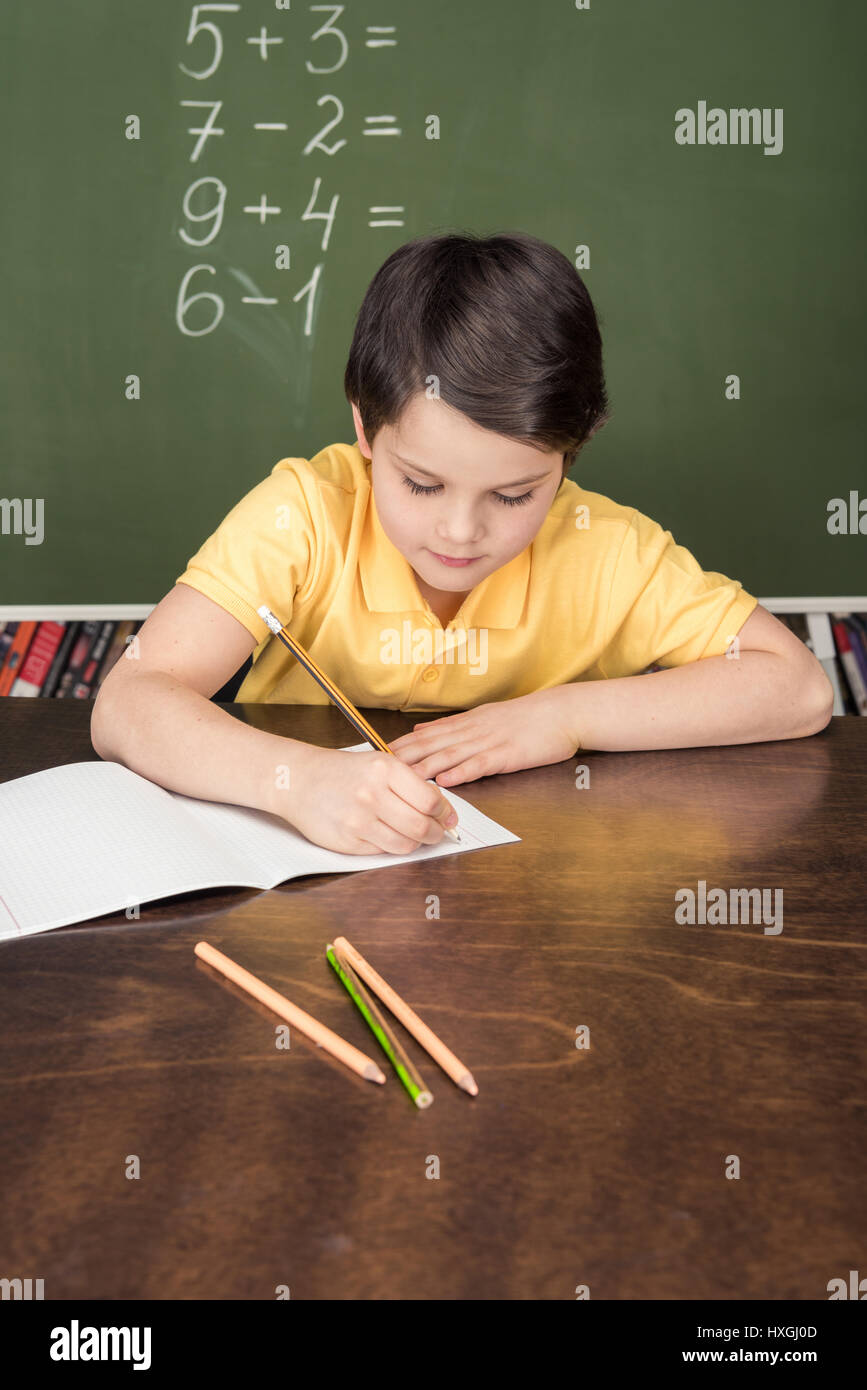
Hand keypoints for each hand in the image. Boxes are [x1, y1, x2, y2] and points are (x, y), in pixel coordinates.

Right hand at [271, 745, 457, 854]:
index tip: (448, 817)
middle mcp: (371, 794)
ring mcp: (358, 820)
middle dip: (436, 833)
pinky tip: (386, 834)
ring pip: (405, 844)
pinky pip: (382, 851)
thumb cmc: (342, 772)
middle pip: (422, 826)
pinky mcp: (346, 841)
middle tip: (437, 832)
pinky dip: (391, 846)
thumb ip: (410, 784)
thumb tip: (442, 809)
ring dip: (416, 843)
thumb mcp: (378, 763)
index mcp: (384, 769)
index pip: (430, 801)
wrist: (298, 780)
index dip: (445, 813)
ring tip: (413, 835)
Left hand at [388, 688, 579, 786]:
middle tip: (378, 768)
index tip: (378, 753)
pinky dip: (461, 773)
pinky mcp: (508, 755)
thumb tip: (422, 729)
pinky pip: (480, 764)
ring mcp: (490, 742)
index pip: (427, 733)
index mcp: (468, 722)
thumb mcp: (485, 716)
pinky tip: (445, 781)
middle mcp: (474, 730)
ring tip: (403, 778)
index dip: (402, 744)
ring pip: (451, 755)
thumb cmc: (528, 718)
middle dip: (404, 757)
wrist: (562, 712)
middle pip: (432, 744)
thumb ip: (453, 726)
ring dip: (425, 767)